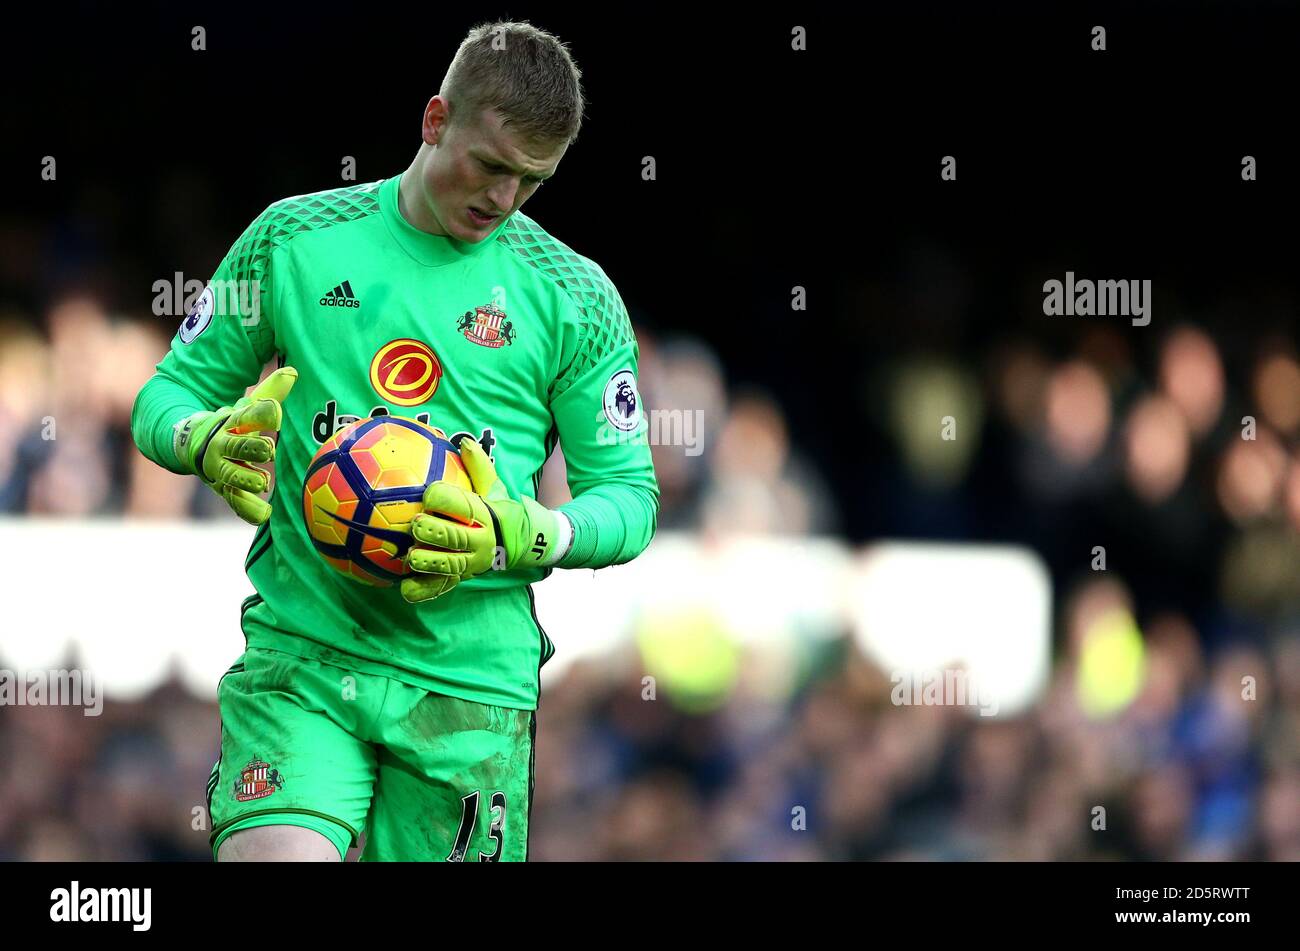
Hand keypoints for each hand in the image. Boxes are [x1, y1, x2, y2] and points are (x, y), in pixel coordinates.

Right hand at [175, 366, 297, 524]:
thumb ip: (271, 392)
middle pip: (236, 446)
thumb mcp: (248, 407)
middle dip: (250, 447)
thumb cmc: (232, 424)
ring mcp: (220, 468)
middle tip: (268, 449)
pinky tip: (265, 516)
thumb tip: (293, 371)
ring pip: (231, 475)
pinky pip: (234, 502)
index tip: (277, 413)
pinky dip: (248, 510)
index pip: (248, 415)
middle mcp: (222, 444)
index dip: (262, 414)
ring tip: (263, 481)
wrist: (190, 442)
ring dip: (246, 478)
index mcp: (232, 422)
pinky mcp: (223, 489)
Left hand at [400, 436, 563, 602]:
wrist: (522, 544)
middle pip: (455, 536)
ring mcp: (471, 563)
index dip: (443, 497)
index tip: (428, 493)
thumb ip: (478, 466)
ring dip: (429, 561)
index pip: (462, 504)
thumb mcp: (494, 488)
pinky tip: (404, 589)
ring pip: (449, 565)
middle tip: (416, 524)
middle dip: (435, 531)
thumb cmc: (497, 510)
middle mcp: (480, 540)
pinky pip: (442, 587)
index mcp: (485, 514)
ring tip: (411, 557)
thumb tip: (464, 439)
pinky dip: (423, 590)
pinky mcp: (462, 579)